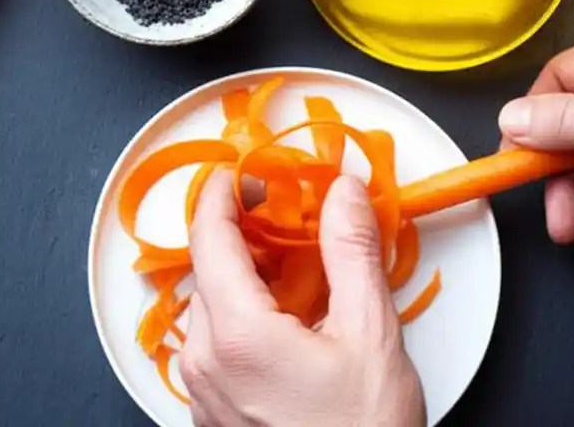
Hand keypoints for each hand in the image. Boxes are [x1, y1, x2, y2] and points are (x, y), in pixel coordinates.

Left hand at [180, 175, 424, 426]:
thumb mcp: (370, 334)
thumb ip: (351, 252)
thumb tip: (343, 191)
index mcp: (237, 334)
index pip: (208, 236)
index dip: (221, 192)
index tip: (241, 170)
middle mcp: (206, 361)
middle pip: (207, 269)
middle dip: (239, 232)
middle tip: (280, 213)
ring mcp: (203, 391)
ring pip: (208, 308)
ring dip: (241, 277)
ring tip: (291, 268)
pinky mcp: (210, 414)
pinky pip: (212, 345)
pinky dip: (239, 317)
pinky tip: (282, 320)